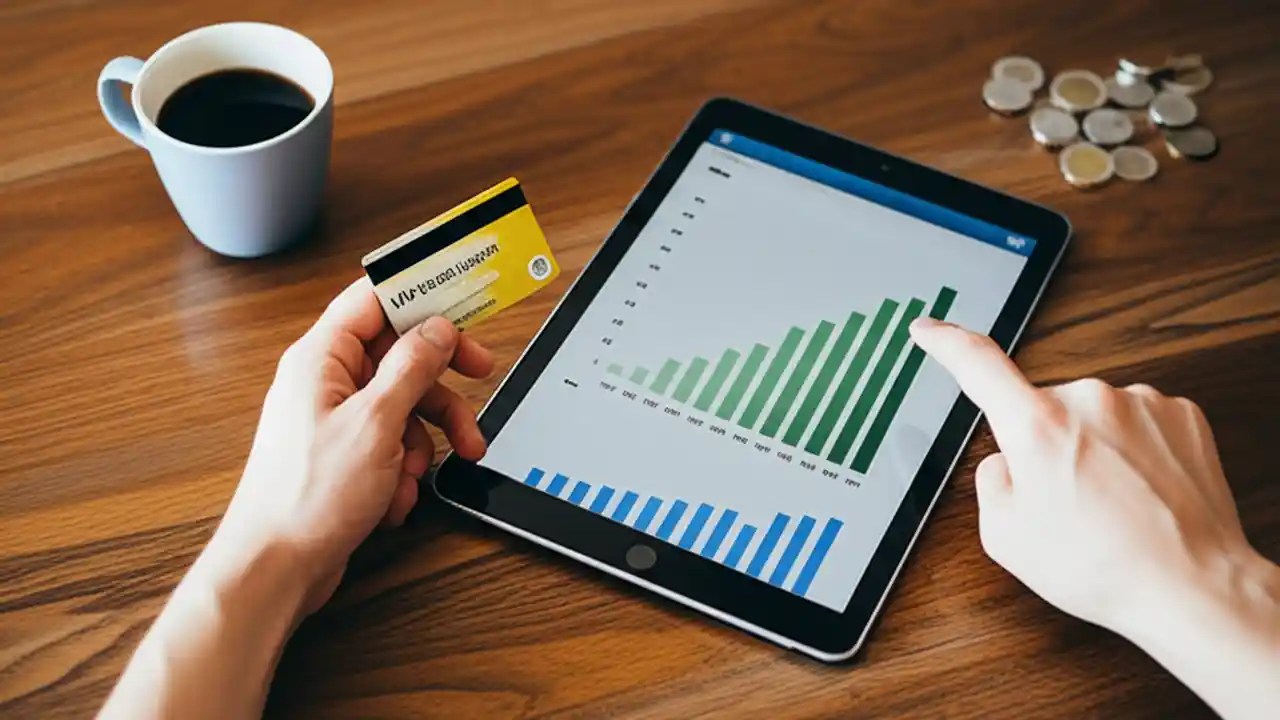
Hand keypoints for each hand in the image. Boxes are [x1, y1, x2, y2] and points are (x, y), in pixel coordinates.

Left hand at [209, 277, 493, 612]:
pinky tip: (394, 495)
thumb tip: (436, 329)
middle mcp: (325, 383)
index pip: (375, 300)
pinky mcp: (344, 456)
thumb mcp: (376, 422)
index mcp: (321, 358)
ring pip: (403, 404)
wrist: (275, 568)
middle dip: (440, 379)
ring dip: (425, 437)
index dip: (421, 295)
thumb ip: (411, 367)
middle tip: (480, 376)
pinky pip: (391, 443)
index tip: (463, 297)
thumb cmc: (305, 498)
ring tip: (427, 469)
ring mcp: (334, 420)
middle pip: (400, 354)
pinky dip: (403, 468)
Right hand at [911, 317, 1279, 717]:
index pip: (977, 363)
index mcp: (1036, 427)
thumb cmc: (1102, 568)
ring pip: (1094, 416)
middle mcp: (1088, 400)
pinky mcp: (1181, 413)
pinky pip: (1138, 422)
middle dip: (1045, 447)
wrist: (1193, 588)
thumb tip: (1006, 460)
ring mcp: (1140, 403)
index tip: (929, 329)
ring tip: (1114, 507)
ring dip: (1094, 450)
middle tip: (1067, 504)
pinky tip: (1142, 494)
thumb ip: (990, 484)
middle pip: (1043, 410)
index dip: (946, 342)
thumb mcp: (1007, 539)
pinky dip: (1135, 453)